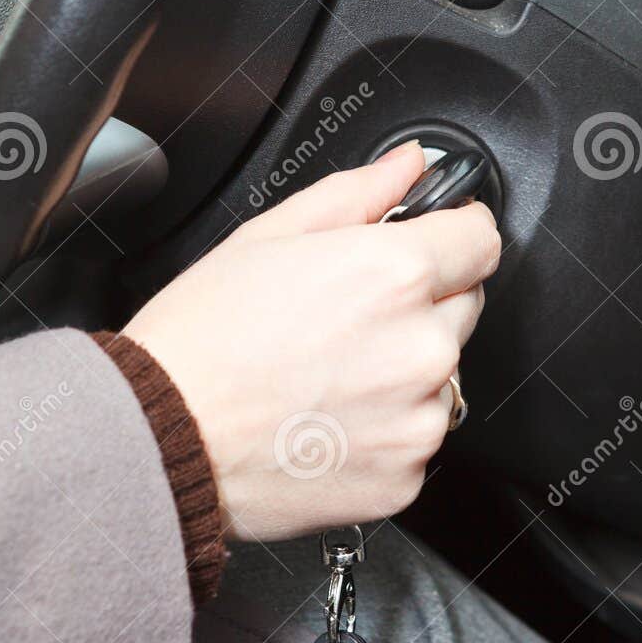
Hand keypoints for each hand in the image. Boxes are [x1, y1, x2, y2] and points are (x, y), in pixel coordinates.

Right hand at [124, 143, 500, 540]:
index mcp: (394, 275)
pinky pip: (416, 439)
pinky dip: (386, 431)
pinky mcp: (405, 477)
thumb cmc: (201, 340)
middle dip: (421, 304)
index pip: (480, 242)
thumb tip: (410, 165)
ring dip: (405, 372)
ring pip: (442, 378)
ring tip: (327, 376)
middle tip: (346, 320)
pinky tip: (328, 421)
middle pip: (464, 308)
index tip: (437, 241)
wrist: (160, 437)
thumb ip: (357, 194)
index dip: (455, 235)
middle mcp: (421, 347)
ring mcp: (417, 418)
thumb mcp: (269, 236)